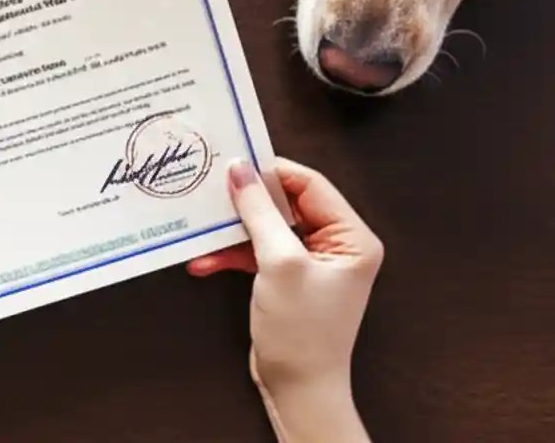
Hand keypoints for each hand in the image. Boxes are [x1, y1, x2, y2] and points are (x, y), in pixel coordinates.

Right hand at [188, 157, 382, 442]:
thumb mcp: (280, 264)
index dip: (272, 173)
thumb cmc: (302, 331)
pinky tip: (204, 261)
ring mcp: (312, 262)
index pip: (311, 185)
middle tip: (212, 192)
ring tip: (201, 232)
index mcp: (352, 236)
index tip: (235, 164)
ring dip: (233, 233)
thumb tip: (240, 170)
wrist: (298, 389)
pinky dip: (233, 256)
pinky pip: (259, 253)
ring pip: (267, 228)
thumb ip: (260, 213)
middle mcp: (337, 245)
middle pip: (287, 204)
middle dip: (247, 203)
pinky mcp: (289, 278)